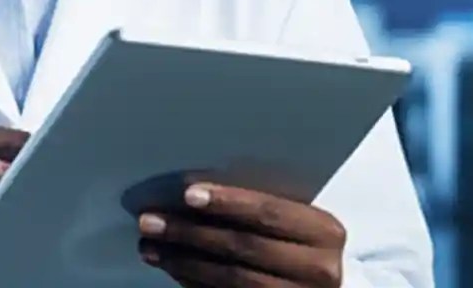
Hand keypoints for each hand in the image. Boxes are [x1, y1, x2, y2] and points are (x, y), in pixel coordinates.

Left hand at [137, 183, 346, 287]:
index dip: (228, 202)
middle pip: (244, 247)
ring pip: (232, 279)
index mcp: (324, 232)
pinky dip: (195, 283)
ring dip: (183, 262)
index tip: (187, 194)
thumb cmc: (302, 240)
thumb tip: (190, 194)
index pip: (269, 212)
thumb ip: (257, 207)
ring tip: (149, 247)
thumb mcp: (295, 219)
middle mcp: (319, 269)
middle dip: (190, 232)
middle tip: (148, 221)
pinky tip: (171, 269)